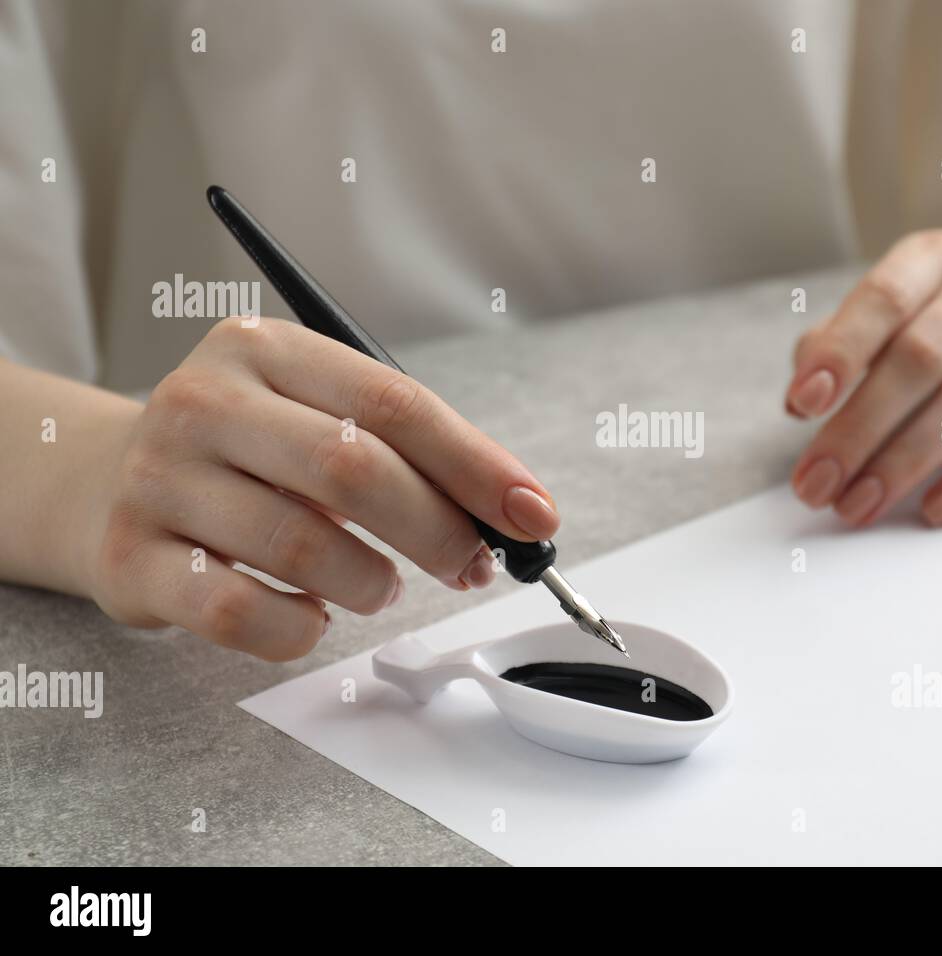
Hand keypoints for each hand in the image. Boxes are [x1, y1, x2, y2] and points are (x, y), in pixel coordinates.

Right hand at [79, 317, 559, 660]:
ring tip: (380, 585)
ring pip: (301, 545)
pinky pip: (239, 612)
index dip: (477, 465)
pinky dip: (299, 628)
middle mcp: (202, 400)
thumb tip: (515, 513)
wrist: (103, 483)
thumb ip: (408, 452)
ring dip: (371, 582)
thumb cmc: (249, 452)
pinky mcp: (130, 557)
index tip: (534, 515)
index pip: (394, 402)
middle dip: (437, 530)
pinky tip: (313, 615)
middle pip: (352, 468)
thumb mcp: (318, 417)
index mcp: (264, 348)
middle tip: (471, 565)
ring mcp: (157, 478)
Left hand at [785, 230, 941, 527]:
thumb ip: (842, 342)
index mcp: (934, 259)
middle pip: (920, 359)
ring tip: (859, 505)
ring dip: (907, 462)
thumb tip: (799, 403)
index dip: (841, 352)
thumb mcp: (899, 306)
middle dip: (860, 430)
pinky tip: (936, 508)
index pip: (883, 299)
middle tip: (817, 484)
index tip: (802, 403)